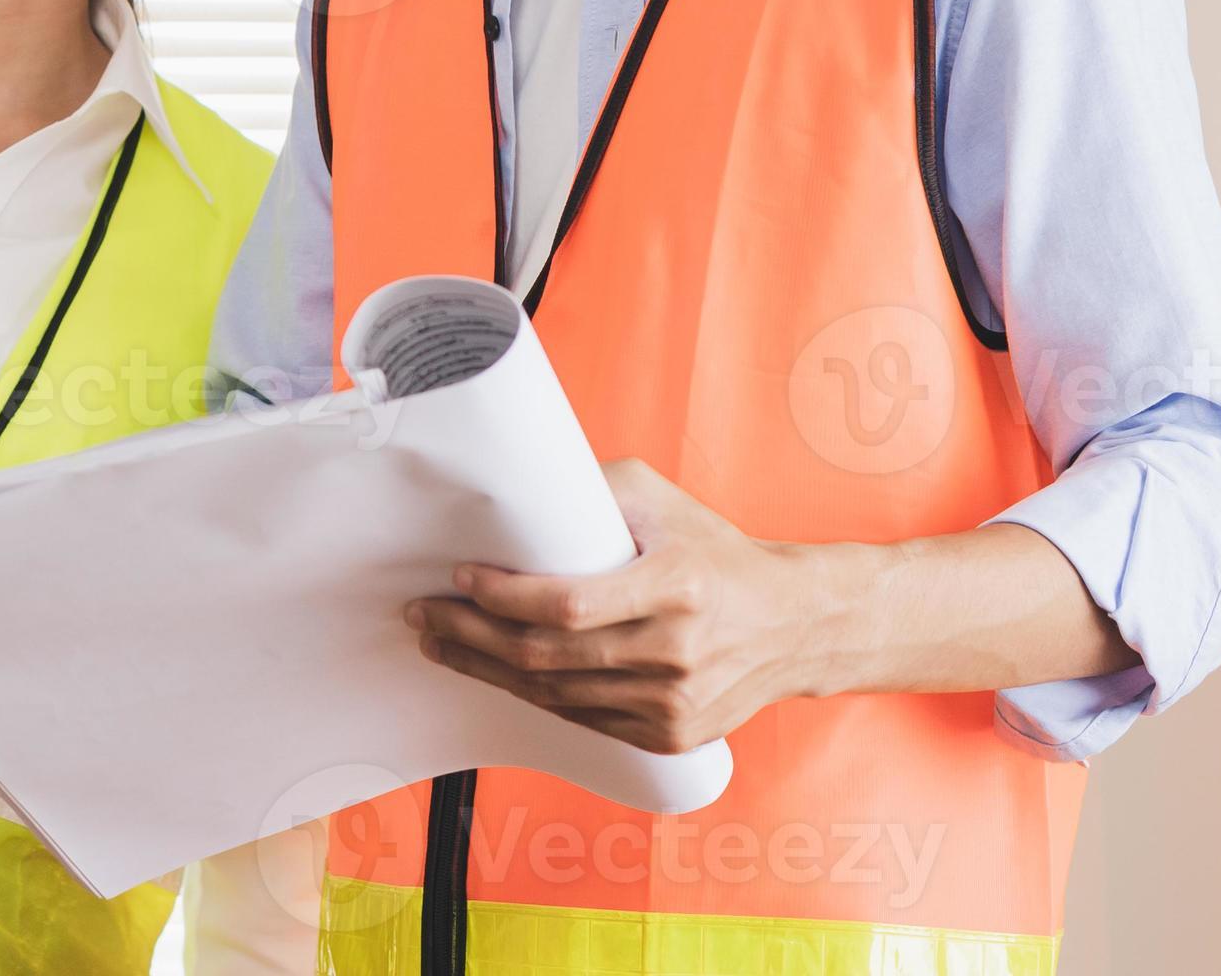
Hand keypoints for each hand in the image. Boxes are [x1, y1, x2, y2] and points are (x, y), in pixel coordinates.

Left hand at [404, 457, 829, 754]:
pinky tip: (494, 673)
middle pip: (547, 656)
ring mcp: (673, 705)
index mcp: (678, 587)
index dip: (503, 596)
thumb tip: (515, 483)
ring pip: (554, 694)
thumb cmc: (717, 551)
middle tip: (425, 613)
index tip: (459, 576)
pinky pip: (579, 720)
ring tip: (442, 642)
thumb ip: (592, 489)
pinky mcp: (668, 737)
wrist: (796, 625)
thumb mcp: (662, 501)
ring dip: (486, 670)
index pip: (567, 604)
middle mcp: (676, 652)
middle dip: (471, 634)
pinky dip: (530, 696)